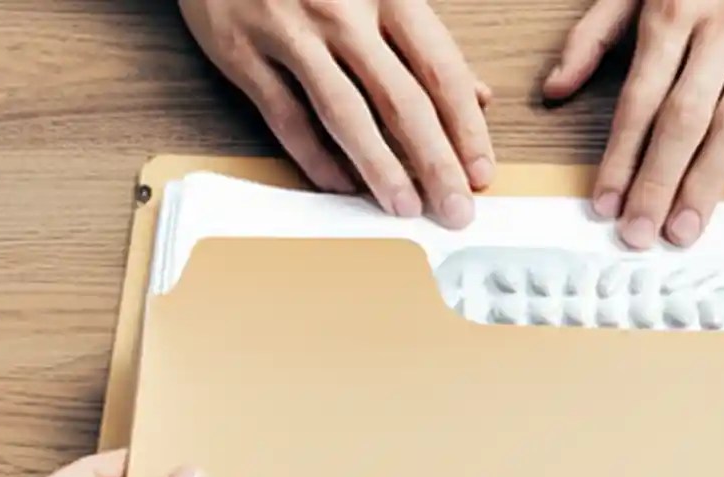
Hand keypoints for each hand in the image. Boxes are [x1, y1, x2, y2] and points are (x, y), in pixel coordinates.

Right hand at [180, 0, 493, 228]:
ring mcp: (290, 32)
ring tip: (405, 207)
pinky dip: (316, 158)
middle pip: (401, 100)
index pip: (440, 69)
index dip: (466, 128)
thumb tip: (478, 96)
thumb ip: (426, 41)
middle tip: (454, 209)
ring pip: (345, 114)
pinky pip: (287, 118)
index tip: (481, 173)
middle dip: (435, 162)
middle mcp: (342, 11)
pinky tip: (342, 185)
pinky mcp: (242, 52)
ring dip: (380, 169)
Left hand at [544, 0, 723, 247]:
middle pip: (682, 121)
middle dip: (656, 184)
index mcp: (672, 12)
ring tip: (685, 230)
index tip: (604, 204)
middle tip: (640, 234)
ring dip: (707, 184)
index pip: (638, 101)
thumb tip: (554, 88)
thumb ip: (594, 34)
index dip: (618, 158)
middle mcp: (721, 30)